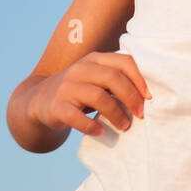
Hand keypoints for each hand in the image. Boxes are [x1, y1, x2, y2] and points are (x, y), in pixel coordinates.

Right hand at [28, 51, 151, 136]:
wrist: (40, 101)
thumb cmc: (79, 90)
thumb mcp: (96, 78)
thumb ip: (116, 79)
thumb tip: (148, 96)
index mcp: (95, 59)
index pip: (123, 62)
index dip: (140, 79)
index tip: (150, 96)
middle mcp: (80, 69)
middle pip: (113, 78)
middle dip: (131, 97)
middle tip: (141, 114)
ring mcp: (67, 87)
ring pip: (98, 97)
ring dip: (116, 114)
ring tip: (125, 126)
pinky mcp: (56, 106)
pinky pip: (76, 117)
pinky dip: (91, 126)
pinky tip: (100, 131)